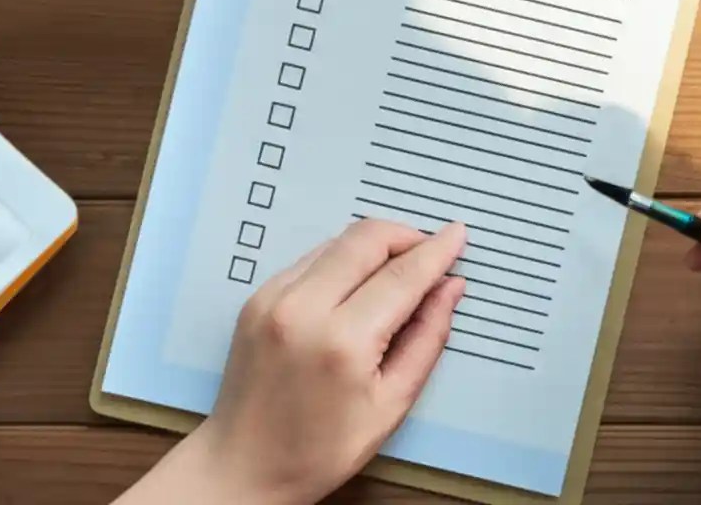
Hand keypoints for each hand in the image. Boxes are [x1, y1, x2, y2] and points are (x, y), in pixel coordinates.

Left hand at [117, 220, 466, 504]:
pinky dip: (344, 260)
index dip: (435, 251)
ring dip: (375, 246)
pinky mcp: (257, 297)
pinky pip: (312, 258)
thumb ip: (427, 338)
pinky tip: (358, 288)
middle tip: (430, 254)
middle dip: (406, 236)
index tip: (457, 234)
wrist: (242, 467)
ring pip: (338, 241)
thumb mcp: (391, 404)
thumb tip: (450, 287)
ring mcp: (273, 298)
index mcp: (342, 341)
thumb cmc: (320, 449)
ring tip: (397, 275)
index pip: (401, 275)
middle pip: (366, 239)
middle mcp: (302, 308)